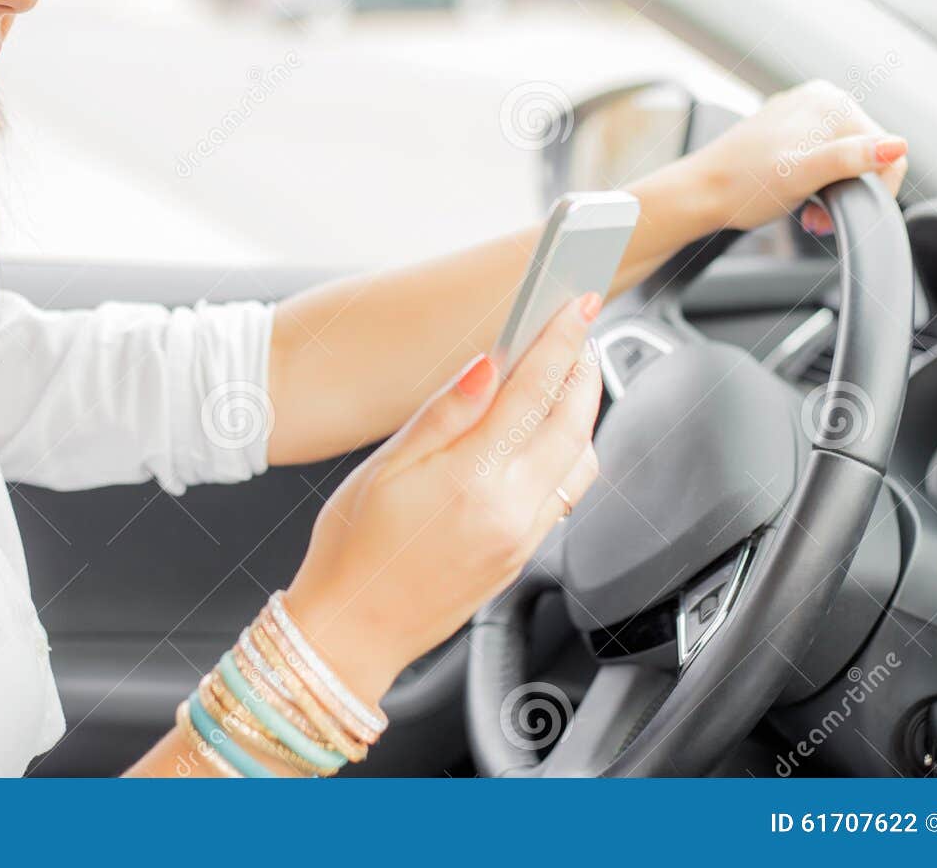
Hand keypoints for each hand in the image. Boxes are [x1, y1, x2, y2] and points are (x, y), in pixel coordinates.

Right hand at [283, 293, 604, 707]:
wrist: (352, 631)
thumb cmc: (352, 551)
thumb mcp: (385, 468)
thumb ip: (445, 412)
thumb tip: (489, 364)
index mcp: (473, 481)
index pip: (534, 392)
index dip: (561, 341)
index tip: (579, 305)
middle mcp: (511, 512)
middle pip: (574, 424)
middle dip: (583, 372)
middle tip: (576, 335)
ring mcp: (522, 539)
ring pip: (580, 462)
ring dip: (581, 415)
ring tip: (561, 382)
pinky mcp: (522, 557)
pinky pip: (566, 495)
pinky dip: (567, 454)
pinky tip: (542, 438)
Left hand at [682, 79, 908, 234]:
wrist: (699, 193)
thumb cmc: (743, 187)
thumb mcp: (802, 177)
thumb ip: (848, 160)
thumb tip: (896, 147)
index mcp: (831, 103)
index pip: (887, 149)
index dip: (871, 190)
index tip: (835, 215)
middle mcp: (820, 98)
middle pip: (866, 153)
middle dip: (849, 190)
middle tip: (815, 217)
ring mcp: (802, 111)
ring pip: (845, 156)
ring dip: (833, 189)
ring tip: (806, 208)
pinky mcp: (789, 127)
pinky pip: (822, 154)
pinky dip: (817, 179)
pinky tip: (796, 192)